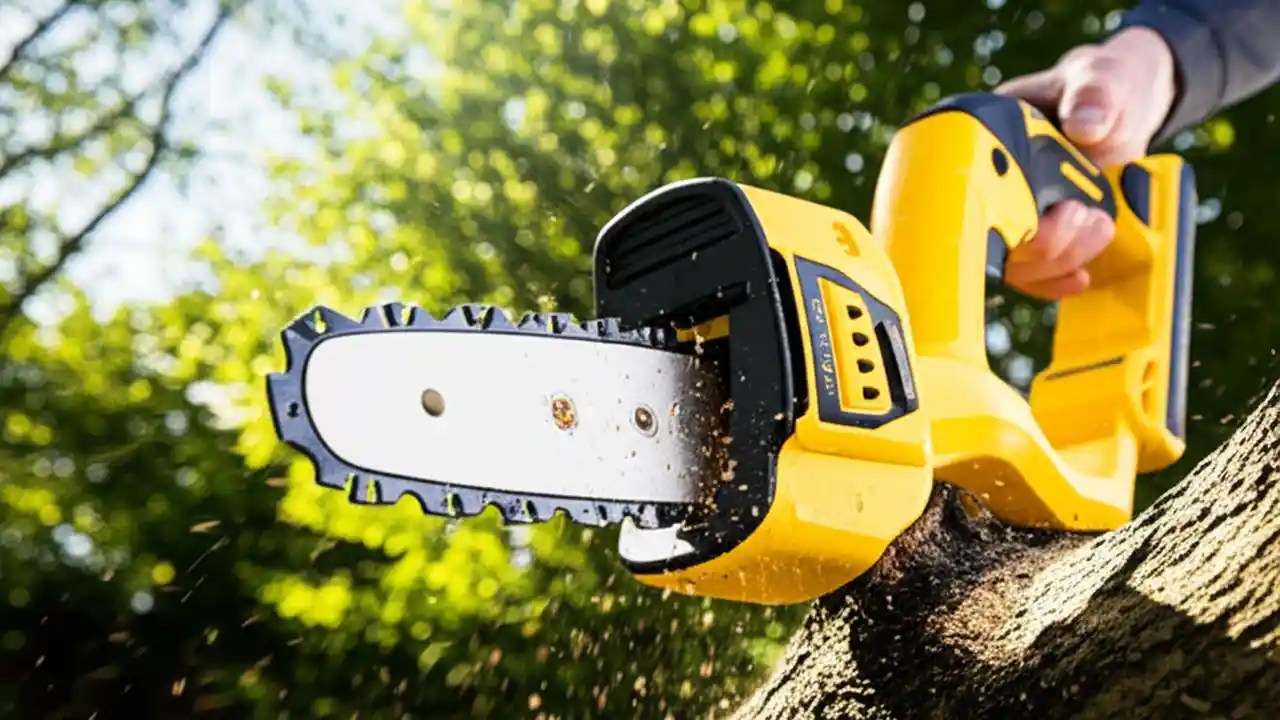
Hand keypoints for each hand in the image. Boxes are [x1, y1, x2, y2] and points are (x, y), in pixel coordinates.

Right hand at [996, 27, 1176, 298]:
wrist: (1126, 107)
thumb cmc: (1106, 86)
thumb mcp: (1103, 79)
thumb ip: (1095, 95)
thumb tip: (1084, 125)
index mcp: (987, 134)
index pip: (966, 180)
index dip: (989, 208)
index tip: (1035, 214)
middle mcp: (992, 176)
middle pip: (988, 230)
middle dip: (1038, 242)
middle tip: (1082, 219)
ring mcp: (1013, 207)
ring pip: (1011, 257)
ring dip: (1055, 258)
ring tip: (1097, 230)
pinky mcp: (1037, 231)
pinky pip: (1032, 268)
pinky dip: (1054, 278)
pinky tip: (1078, 275)